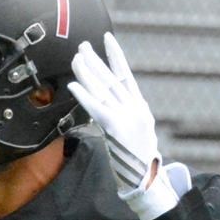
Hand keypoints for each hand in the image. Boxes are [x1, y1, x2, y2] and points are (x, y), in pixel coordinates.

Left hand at [66, 32, 174, 219]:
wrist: (147, 179)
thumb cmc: (138, 160)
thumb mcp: (136, 132)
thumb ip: (124, 115)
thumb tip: (109, 104)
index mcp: (140, 107)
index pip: (126, 75)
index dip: (116, 56)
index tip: (107, 39)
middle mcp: (134, 107)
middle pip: (111, 79)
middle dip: (96, 61)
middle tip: (82, 46)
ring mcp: (127, 116)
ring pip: (103, 90)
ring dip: (88, 73)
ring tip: (76, 59)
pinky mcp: (116, 128)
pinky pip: (96, 108)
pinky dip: (84, 96)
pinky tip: (73, 86)